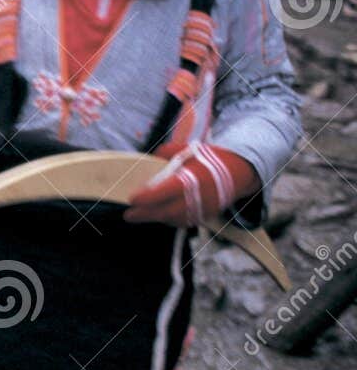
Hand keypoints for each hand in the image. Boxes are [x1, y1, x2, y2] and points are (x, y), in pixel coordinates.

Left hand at [125, 145, 257, 227]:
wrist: (240, 171)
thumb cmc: (211, 158)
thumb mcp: (189, 148)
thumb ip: (167, 152)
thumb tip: (149, 157)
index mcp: (192, 178)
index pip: (164, 191)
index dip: (147, 197)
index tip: (131, 199)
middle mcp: (197, 197)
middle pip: (166, 211)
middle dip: (145, 215)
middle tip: (128, 215)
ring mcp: (202, 209)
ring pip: (175, 219)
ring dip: (156, 218)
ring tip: (140, 215)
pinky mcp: (206, 215)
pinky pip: (184, 221)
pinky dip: (170, 219)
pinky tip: (160, 214)